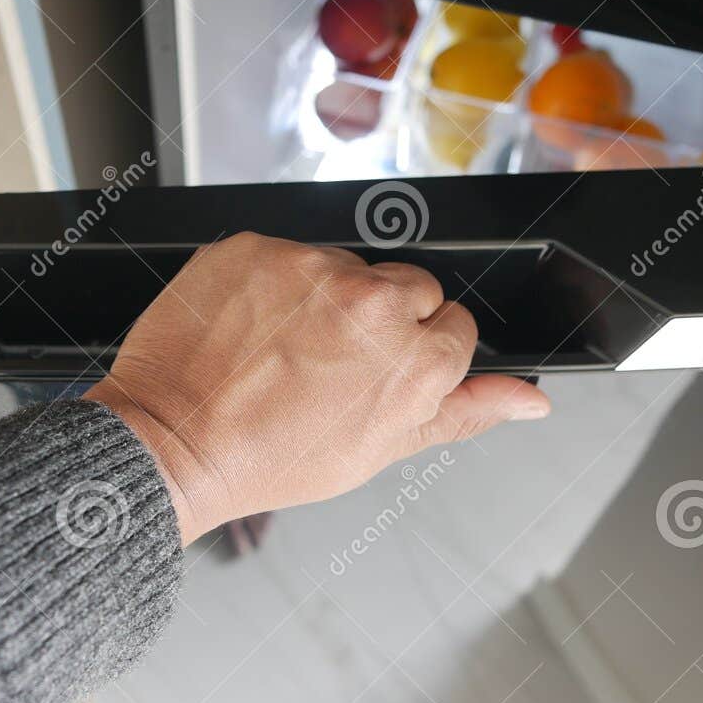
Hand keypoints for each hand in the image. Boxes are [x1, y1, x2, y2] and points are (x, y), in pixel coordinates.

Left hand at [84, 232, 549, 542]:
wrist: (173, 440)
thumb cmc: (269, 456)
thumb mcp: (380, 449)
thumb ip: (463, 412)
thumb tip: (530, 398)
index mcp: (417, 357)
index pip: (455, 325)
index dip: (418, 353)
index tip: (380, 373)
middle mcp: (374, 302)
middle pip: (411, 285)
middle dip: (382, 319)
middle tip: (332, 363)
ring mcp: (312, 268)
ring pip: (347, 267)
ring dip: (326, 298)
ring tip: (284, 349)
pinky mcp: (258, 245)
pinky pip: (286, 252)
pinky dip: (273, 282)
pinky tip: (252, 327)